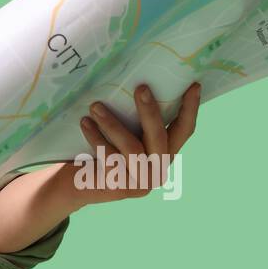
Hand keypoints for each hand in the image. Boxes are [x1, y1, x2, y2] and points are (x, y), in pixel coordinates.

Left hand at [69, 81, 199, 204]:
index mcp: (163, 154)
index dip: (190, 109)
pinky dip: (96, 138)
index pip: (183, 131)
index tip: (194, 85)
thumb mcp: (121, 134)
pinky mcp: (120, 187)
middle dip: (151, 111)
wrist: (73, 184)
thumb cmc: (99, 151)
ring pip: (132, 147)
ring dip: (112, 124)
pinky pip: (110, 157)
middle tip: (141, 88)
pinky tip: (85, 123)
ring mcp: (141, 181)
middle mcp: (157, 169)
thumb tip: (137, 81)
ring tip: (95, 106)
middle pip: (159, 137)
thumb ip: (133, 120)